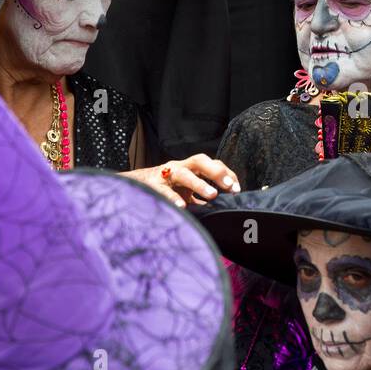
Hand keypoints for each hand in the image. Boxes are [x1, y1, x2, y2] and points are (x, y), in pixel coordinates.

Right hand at [123, 155, 239, 207]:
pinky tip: (181, 207)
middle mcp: (179, 167)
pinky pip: (164, 190)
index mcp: (190, 168)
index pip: (213, 164)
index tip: (237, 189)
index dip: (227, 174)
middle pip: (200, 161)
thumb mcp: (186, 192)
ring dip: (199, 184)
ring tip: (212, 195)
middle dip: (217, 172)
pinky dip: (173, 198)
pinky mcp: (152, 185)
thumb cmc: (166, 190)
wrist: (133, 187)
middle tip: (229, 186)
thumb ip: (202, 198)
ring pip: (183, 173)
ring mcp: (165, 174)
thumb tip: (224, 208)